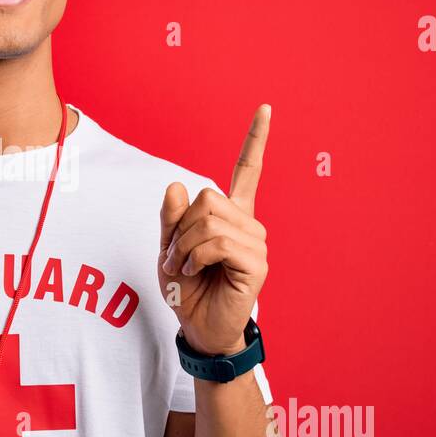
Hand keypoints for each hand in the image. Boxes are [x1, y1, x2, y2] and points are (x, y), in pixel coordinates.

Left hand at [157, 104, 270, 355]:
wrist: (197, 328)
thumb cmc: (187, 289)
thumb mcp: (169, 248)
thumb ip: (172, 218)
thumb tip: (177, 186)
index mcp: (231, 215)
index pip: (247, 171)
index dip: (256, 139)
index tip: (266, 108)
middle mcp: (249, 224)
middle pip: (207, 197)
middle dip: (180, 228)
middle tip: (176, 257)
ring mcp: (256, 243)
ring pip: (209, 221)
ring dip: (184, 246)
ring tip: (184, 268)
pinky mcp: (256, 263)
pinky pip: (218, 243)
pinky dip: (195, 258)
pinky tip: (196, 274)